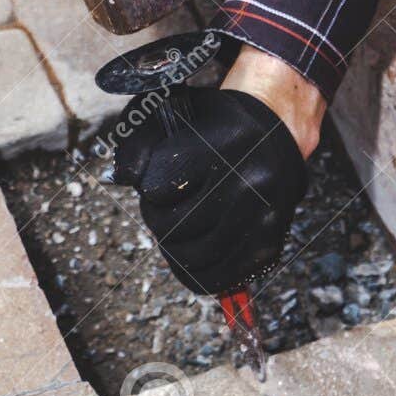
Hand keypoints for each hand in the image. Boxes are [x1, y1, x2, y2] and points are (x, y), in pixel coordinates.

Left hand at [113, 80, 310, 295]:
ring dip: (172, 247)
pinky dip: (193, 271)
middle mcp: (252, 180)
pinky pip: (214, 279)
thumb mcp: (173, 115)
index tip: (160, 175)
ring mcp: (264, 217)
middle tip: (164, 205)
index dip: (147, 187)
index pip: (156, 187)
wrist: (271, 139)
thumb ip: (138, 142)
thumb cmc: (212, 128)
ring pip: (191, 258)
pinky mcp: (269, 246)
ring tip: (177, 225)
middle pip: (172, 226)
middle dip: (157, 219)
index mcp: (228, 140)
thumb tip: (124, 179)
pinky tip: (191, 248)